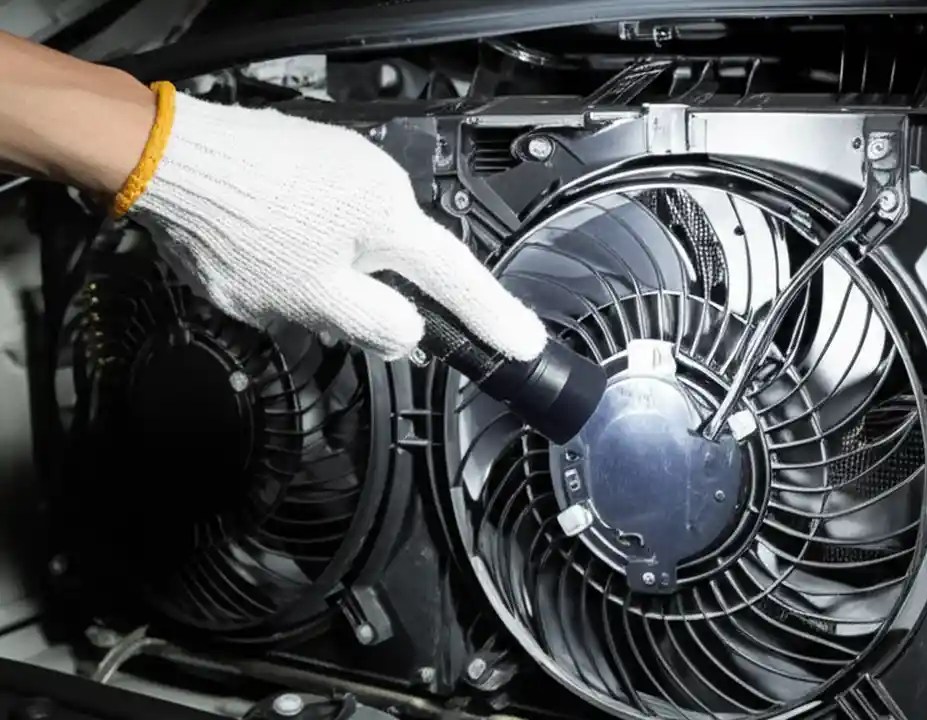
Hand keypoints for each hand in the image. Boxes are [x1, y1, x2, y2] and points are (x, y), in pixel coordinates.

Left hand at [118, 84, 545, 360]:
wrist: (162, 157)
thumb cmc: (239, 229)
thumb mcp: (312, 300)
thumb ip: (374, 323)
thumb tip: (410, 334)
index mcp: (389, 217)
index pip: (456, 279)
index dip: (492, 319)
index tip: (526, 345)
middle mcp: (373, 182)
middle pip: (395, 263)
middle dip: (373, 301)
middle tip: (343, 329)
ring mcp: (334, 165)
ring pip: (350, 246)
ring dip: (326, 279)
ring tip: (270, 290)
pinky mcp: (296, 161)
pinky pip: (317, 221)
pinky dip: (299, 253)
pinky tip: (258, 262)